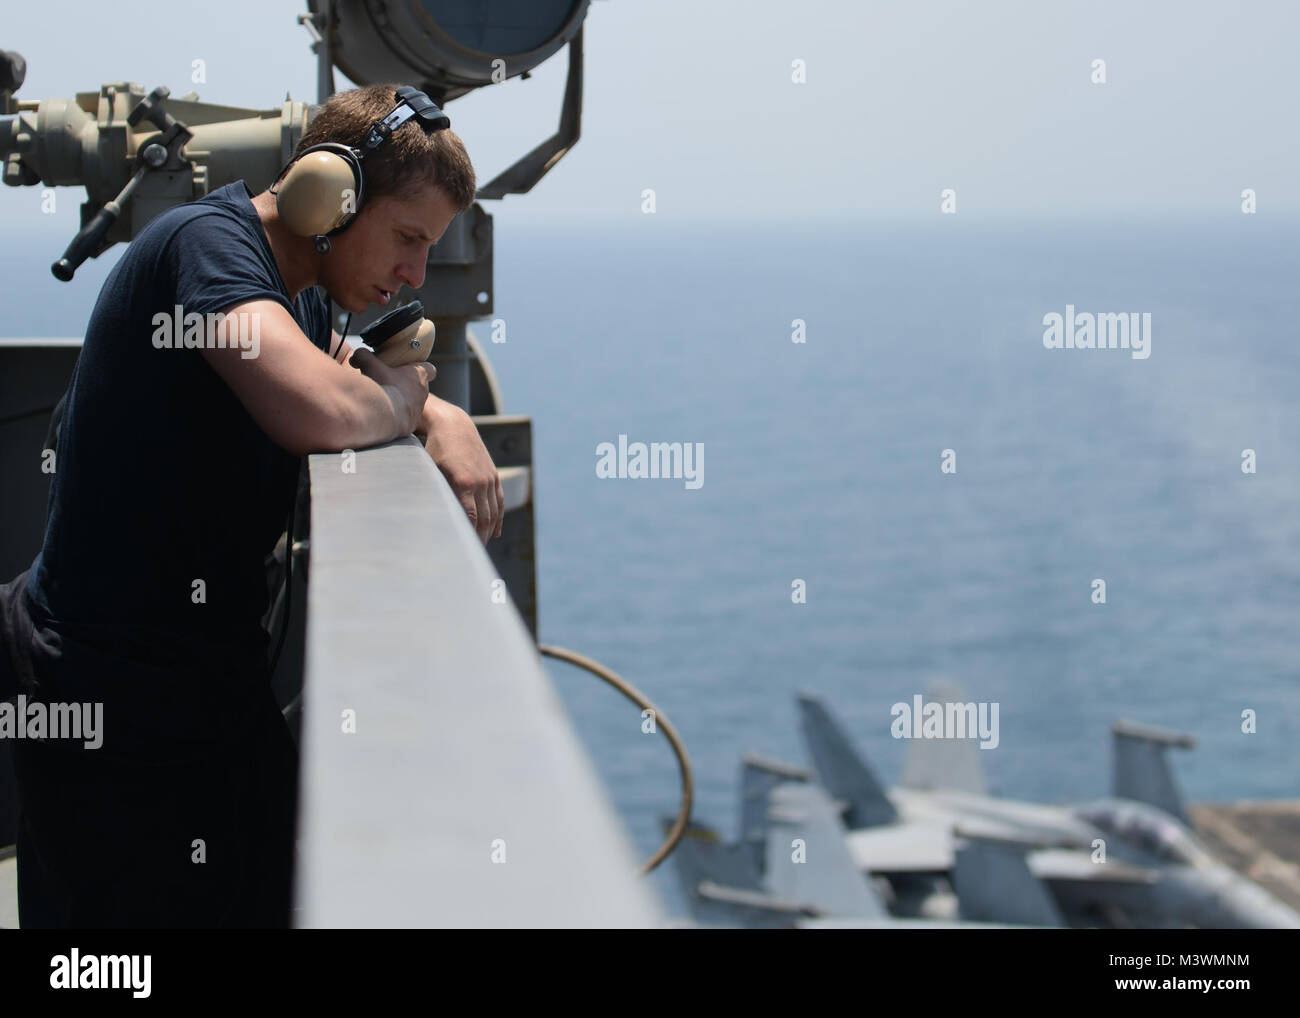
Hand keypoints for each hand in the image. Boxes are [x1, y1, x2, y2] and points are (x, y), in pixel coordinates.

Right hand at [350, 347, 434, 437]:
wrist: (383, 414)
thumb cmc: (382, 386)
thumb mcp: (370, 365)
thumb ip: (364, 356)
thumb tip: (358, 354)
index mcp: (419, 375)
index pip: (430, 369)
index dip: (422, 368)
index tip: (412, 368)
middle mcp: (422, 393)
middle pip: (418, 387)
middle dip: (406, 385)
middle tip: (390, 384)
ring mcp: (418, 410)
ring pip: (412, 404)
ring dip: (401, 401)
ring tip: (384, 401)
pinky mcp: (410, 425)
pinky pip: (405, 419)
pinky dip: (396, 416)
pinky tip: (383, 415)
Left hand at [417, 395, 504, 543]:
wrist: (453, 425)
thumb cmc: (433, 450)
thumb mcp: (428, 471)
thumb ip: (433, 493)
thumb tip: (426, 520)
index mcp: (463, 483)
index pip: (470, 519)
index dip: (468, 538)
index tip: (461, 553)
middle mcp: (480, 482)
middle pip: (484, 520)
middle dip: (479, 541)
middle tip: (469, 558)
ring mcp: (489, 478)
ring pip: (493, 513)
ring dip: (488, 533)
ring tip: (479, 549)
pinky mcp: (493, 475)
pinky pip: (499, 502)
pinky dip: (498, 520)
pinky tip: (494, 533)